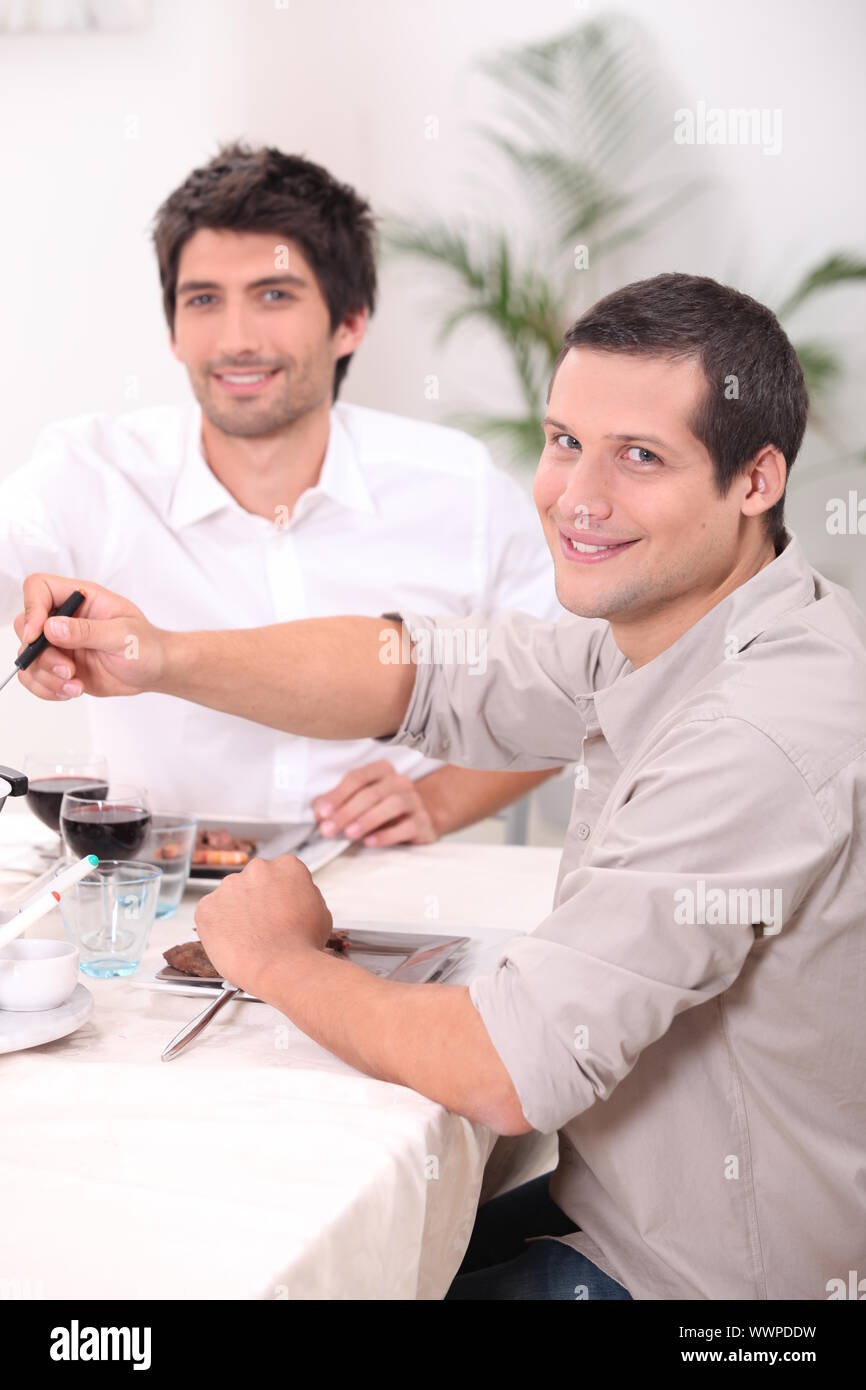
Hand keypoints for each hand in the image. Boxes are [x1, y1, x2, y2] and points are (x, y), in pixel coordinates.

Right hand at [12, 573, 165, 699]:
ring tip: (75, 685)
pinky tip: (71, 690)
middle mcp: (65, 618)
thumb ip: (88, 630)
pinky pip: (35, 676)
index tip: (38, 635)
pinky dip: (46, 688)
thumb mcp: (122, 635)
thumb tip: (52, 627)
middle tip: (68, 669)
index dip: (32, 609)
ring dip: (46, 676)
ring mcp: (60, 643)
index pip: (39, 588)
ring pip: (29, 655)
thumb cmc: (145, 645)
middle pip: (25, 624)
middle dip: (40, 653)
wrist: (153, 670)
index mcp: (81, 598)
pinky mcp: (59, 665)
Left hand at [194, 855, 332, 997]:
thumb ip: (305, 896)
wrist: (280, 967)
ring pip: (231, 896)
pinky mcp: (207, 906)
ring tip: (248, 937)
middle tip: (263, 924)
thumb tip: (295, 898)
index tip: (278, 908)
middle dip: (256, 899)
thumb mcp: (321, 912)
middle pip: (253, 881)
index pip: (280, 873)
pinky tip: (232, 941)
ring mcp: (229, 886)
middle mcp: (257, 869)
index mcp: (287, 866)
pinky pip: (210, 913)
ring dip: (236, 911)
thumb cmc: (302, 945)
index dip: (279, 894)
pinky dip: (217, 926)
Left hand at [312, 759, 439, 846]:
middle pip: (371, 793)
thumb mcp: (360, 801)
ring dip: (367, 820)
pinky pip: (407, 826)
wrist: (420, 820)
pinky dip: (387, 834)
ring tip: (349, 834)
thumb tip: (318, 810)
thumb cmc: (382, 809)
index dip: (337, 795)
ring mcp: (415, 800)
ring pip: (392, 805)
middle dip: (347, 812)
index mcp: (382, 770)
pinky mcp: (424, 822)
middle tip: (328, 830)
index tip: (321, 813)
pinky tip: (370, 842)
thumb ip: (338, 803)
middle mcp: (400, 781)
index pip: (357, 778)